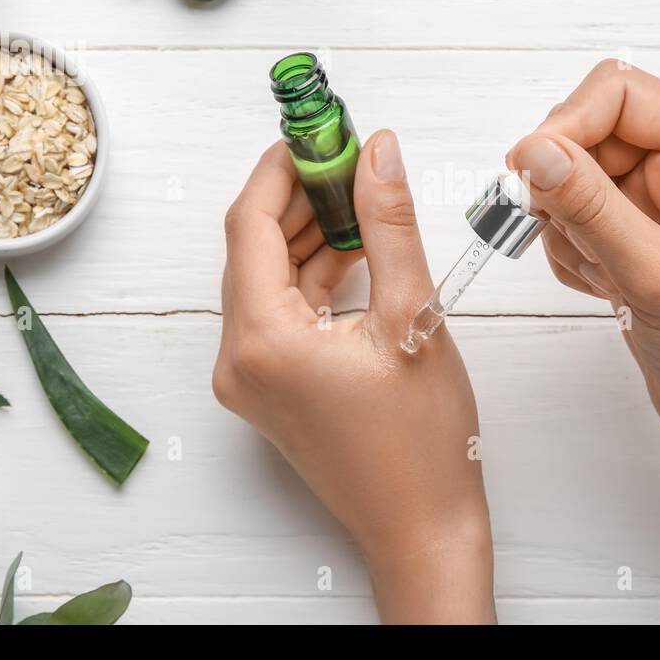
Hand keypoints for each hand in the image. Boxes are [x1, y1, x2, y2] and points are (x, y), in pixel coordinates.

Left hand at [213, 130, 493, 622]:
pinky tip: (357, 251)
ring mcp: (249, 377)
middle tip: (347, 155)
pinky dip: (314, 276)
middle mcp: (238, 360)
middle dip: (301, 196)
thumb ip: (390, 225)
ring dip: (311, 234)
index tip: (317, 132)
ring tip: (361, 196)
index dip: (282, 168)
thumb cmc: (421, 445)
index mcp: (261, 341)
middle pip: (255, 248)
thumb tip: (378, 152)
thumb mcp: (413, 318)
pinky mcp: (271, 387)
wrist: (421, 527)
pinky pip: (281, 310)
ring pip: (269, 278)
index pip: (252, 224)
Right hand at [507, 60, 659, 454]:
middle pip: (586, 128)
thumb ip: (590, 207)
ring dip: (566, 227)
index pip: (616, 91)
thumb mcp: (653, 273)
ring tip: (607, 276)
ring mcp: (654, 199)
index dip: (565, 124)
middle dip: (562, 185)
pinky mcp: (631, 232)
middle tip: (571, 237)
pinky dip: (570, 251)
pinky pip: (570, 216)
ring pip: (569, 175)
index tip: (529, 174)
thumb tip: (534, 151)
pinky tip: (606, 288)